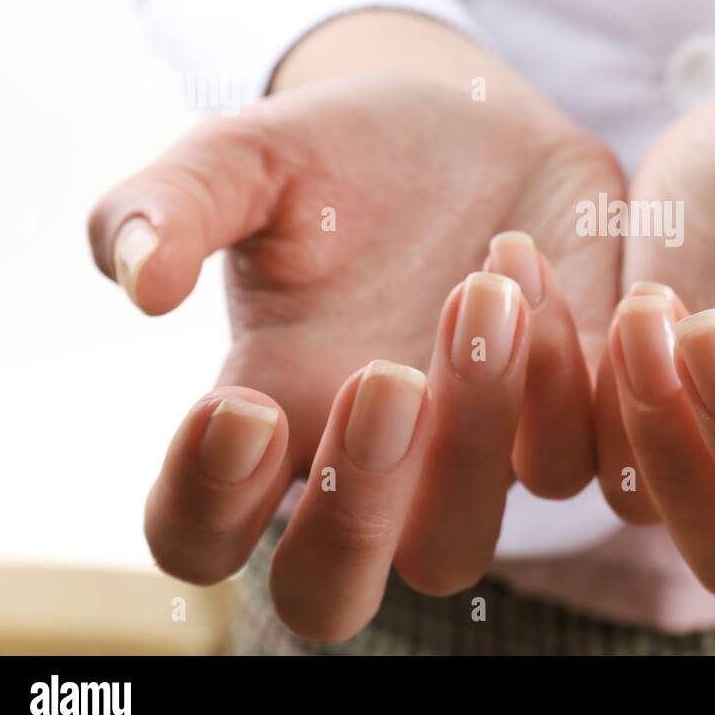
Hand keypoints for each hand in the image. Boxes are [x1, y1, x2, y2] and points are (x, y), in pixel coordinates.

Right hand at [89, 15, 623, 639]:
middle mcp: (366, 462)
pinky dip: (567, 386)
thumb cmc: (348, 151)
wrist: (476, 122)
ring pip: (459, 543)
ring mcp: (469, 457)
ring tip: (490, 278)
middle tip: (386, 378)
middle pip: (332, 592)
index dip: (206, 504)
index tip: (242, 407)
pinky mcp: (565, 419)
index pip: (199, 534)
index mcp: (268, 409)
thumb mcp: (252, 156)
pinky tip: (540, 261)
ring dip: (479, 429)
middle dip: (357, 506)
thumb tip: (137, 281)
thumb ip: (177, 204)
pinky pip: (578, 468)